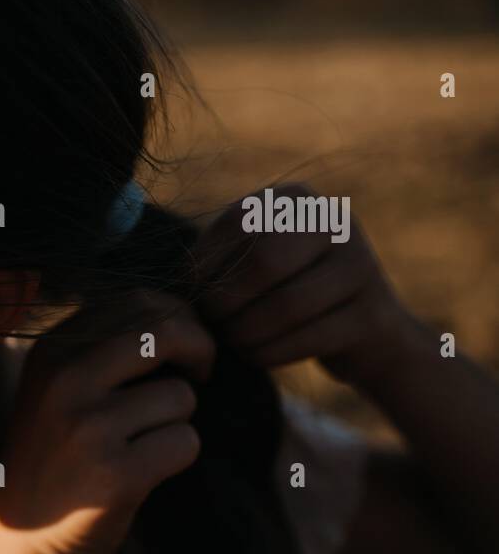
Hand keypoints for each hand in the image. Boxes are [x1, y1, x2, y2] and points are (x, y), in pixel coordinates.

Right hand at [0, 291, 214, 553]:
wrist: (26, 539)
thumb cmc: (57, 456)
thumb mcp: (58, 388)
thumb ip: (105, 346)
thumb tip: (181, 316)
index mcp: (52, 351)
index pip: (138, 303)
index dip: (178, 320)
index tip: (182, 349)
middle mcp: (66, 381)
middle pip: (166, 334)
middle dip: (199, 351)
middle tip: (199, 374)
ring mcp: (89, 427)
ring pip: (181, 395)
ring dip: (178, 419)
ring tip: (141, 442)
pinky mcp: (116, 473)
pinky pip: (185, 442)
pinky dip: (178, 456)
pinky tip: (145, 470)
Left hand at [194, 182, 415, 388]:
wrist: (360, 332)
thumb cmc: (283, 291)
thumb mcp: (253, 260)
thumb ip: (220, 258)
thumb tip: (181, 284)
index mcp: (296, 198)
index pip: (237, 221)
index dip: (204, 263)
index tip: (191, 292)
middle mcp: (334, 221)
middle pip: (263, 262)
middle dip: (226, 302)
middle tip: (212, 324)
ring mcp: (361, 265)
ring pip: (286, 306)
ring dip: (245, 333)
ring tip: (232, 341)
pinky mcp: (372, 315)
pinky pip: (306, 339)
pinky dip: (270, 354)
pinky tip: (256, 355)